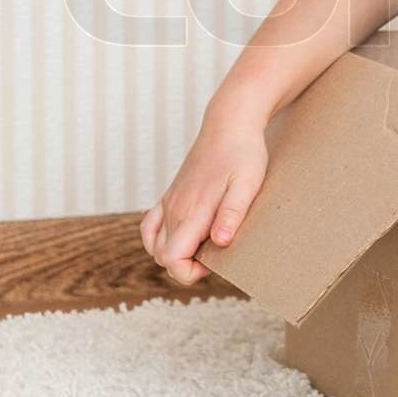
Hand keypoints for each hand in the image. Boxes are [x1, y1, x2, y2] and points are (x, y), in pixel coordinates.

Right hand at [140, 112, 269, 285]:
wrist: (229, 124)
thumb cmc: (243, 154)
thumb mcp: (247, 185)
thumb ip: (232, 214)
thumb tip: (219, 243)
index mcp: (192, 211)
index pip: (172, 260)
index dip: (191, 272)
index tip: (215, 260)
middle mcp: (174, 209)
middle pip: (162, 257)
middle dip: (186, 266)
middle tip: (216, 252)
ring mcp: (169, 202)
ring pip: (154, 245)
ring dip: (173, 254)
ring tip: (203, 244)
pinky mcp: (170, 195)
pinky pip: (150, 226)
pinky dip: (158, 239)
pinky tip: (180, 235)